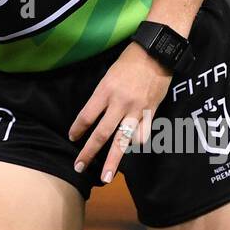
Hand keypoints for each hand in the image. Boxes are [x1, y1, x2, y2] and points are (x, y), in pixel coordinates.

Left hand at [68, 43, 172, 183]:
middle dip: (88, 152)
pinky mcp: (151, 112)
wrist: (157, 52)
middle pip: (101, 134)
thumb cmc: (130, 60)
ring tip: (106, 177)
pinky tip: (131, 148)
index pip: (87, 116)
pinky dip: (136, 143)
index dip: (78, 129)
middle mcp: (120, 103)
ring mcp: (137, 110)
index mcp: (105, 91)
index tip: (72, 138)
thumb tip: (95, 116)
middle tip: (79, 167)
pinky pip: (142, 135)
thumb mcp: (109, 75)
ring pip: (122, 141)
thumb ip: (103, 96)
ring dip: (113, 161)